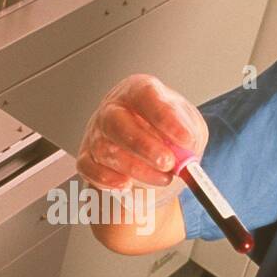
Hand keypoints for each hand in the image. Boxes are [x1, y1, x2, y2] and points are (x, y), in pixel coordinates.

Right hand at [76, 74, 207, 191]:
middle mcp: (112, 109)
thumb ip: (189, 133)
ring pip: (106, 150)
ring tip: (163, 178)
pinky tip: (128, 185)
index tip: (185, 140)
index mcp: (137, 91)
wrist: (148, 148)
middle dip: (144, 146)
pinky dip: (108, 179)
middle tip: (169, 163)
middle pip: (117, 122)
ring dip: (137, 169)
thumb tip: (186, 149)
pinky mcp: (86, 157)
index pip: (145, 95)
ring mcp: (96, 133)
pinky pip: (90, 168)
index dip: (165, 117)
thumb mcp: (187, 125)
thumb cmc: (164, 131)